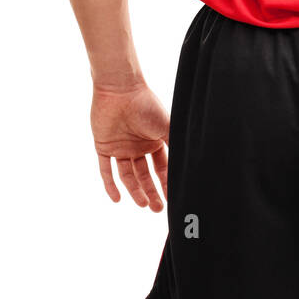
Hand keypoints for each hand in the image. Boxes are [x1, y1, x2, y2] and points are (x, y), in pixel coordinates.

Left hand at [91, 82, 168, 208]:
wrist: (120, 90)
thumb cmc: (146, 104)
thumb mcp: (167, 127)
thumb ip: (177, 145)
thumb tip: (193, 162)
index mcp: (155, 141)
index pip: (162, 168)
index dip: (167, 183)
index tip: (173, 198)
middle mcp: (138, 146)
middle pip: (146, 175)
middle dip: (152, 192)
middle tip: (158, 209)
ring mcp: (121, 148)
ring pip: (128, 175)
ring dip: (135, 191)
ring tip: (143, 205)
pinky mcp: (104, 147)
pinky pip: (106, 170)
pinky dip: (110, 185)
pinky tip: (117, 199)